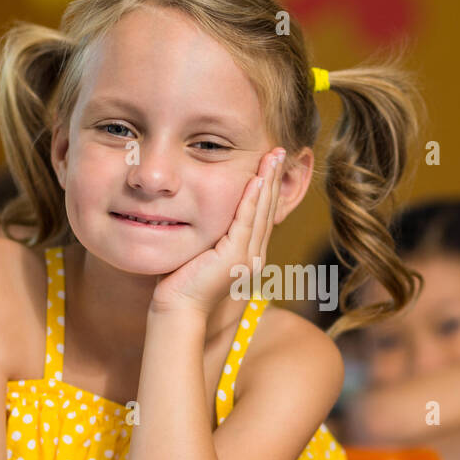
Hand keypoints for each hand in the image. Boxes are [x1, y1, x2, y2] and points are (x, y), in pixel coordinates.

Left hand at [150, 147, 285, 315]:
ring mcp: (248, 257)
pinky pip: (246, 221)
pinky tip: (257, 180)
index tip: (272, 162)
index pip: (262, 213)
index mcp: (249, 254)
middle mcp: (255, 255)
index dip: (269, 186)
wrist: (178, 308)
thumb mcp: (201, 251)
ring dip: (268, 181)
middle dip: (275, 177)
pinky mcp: (236, 257)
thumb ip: (211, 233)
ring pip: (262, 211)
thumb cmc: (182, 282)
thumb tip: (201, 210)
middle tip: (281, 150)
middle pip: (269, 208)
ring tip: (274, 156)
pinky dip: (253, 199)